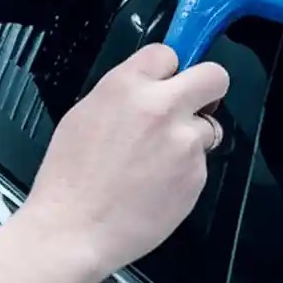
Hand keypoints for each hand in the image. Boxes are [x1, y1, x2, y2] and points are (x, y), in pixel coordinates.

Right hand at [19, 44, 228, 275]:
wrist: (74, 230)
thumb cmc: (68, 177)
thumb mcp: (84, 115)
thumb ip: (123, 95)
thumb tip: (148, 90)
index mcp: (126, 86)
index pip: (168, 53)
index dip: (169, 69)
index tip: (166, 82)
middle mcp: (162, 108)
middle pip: (214, 76)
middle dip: (207, 89)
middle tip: (193, 106)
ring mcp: (184, 143)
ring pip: (208, 127)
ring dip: (191, 139)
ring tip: (157, 164)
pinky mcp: (196, 175)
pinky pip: (200, 164)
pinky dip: (184, 173)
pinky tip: (155, 188)